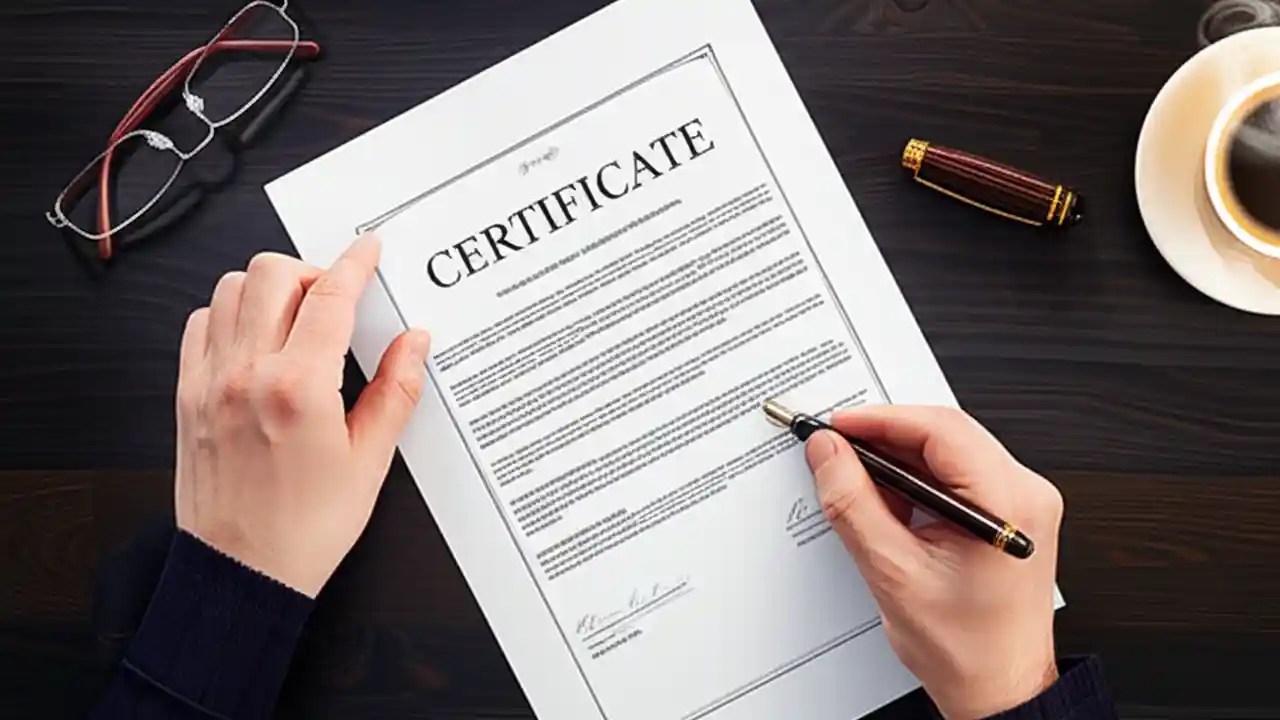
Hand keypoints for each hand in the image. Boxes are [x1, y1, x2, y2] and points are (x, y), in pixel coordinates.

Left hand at [174, 235, 430, 597]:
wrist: (243, 572)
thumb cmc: (306, 529)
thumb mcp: (370, 461)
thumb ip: (396, 392)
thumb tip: (414, 343)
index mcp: (299, 388)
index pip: (330, 297)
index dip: (355, 263)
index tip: (369, 249)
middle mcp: (247, 374)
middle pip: (272, 274)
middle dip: (312, 270)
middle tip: (337, 295)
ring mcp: (210, 381)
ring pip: (230, 289)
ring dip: (269, 287)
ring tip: (298, 314)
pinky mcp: (187, 394)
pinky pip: (200, 323)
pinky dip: (229, 312)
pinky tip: (257, 336)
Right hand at [805, 405, 1061, 719]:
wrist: (999, 688)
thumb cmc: (967, 649)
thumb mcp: (894, 573)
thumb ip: (854, 504)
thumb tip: (829, 454)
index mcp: (1010, 502)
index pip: (940, 431)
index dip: (881, 420)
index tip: (839, 426)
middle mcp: (1025, 493)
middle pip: (945, 434)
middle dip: (884, 436)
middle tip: (836, 446)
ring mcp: (1020, 501)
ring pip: (947, 451)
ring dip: (898, 458)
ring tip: (856, 479)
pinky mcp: (1007, 511)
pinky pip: (955, 474)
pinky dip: (915, 479)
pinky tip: (886, 498)